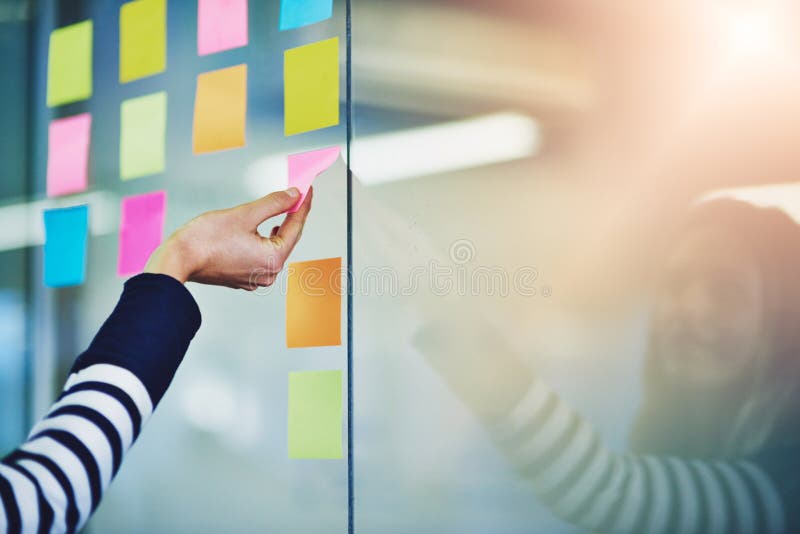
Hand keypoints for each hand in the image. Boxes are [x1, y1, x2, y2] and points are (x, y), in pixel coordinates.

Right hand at [145, 187, 311, 288]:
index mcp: (273, 259)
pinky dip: (262, 241)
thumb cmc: (205, 240)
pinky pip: (260, 256)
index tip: (307, 190)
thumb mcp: (245, 214)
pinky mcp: (241, 277)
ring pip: (273, 248)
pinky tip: (261, 229)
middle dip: (291, 216)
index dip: (302, 205)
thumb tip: (293, 195)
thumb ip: (273, 204)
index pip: (295, 227)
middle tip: (296, 195)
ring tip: (281, 209)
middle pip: (286, 239)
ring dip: (276, 228)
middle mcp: (267, 273)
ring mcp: (254, 278)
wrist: (177, 260)